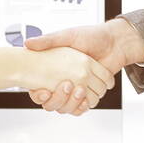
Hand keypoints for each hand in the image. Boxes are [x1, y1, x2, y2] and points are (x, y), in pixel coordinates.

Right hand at [24, 19, 143, 114]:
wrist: (115, 42)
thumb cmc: (92, 35)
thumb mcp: (68, 35)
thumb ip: (48, 40)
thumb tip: (28, 43)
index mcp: (56, 69)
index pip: (39, 88)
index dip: (38, 94)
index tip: (42, 90)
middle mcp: (65, 80)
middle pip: (53, 102)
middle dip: (58, 98)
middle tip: (67, 84)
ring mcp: (78, 88)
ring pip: (67, 107)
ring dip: (71, 102)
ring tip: (78, 89)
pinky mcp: (91, 93)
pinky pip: (82, 107)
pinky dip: (82, 106)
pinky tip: (84, 98)